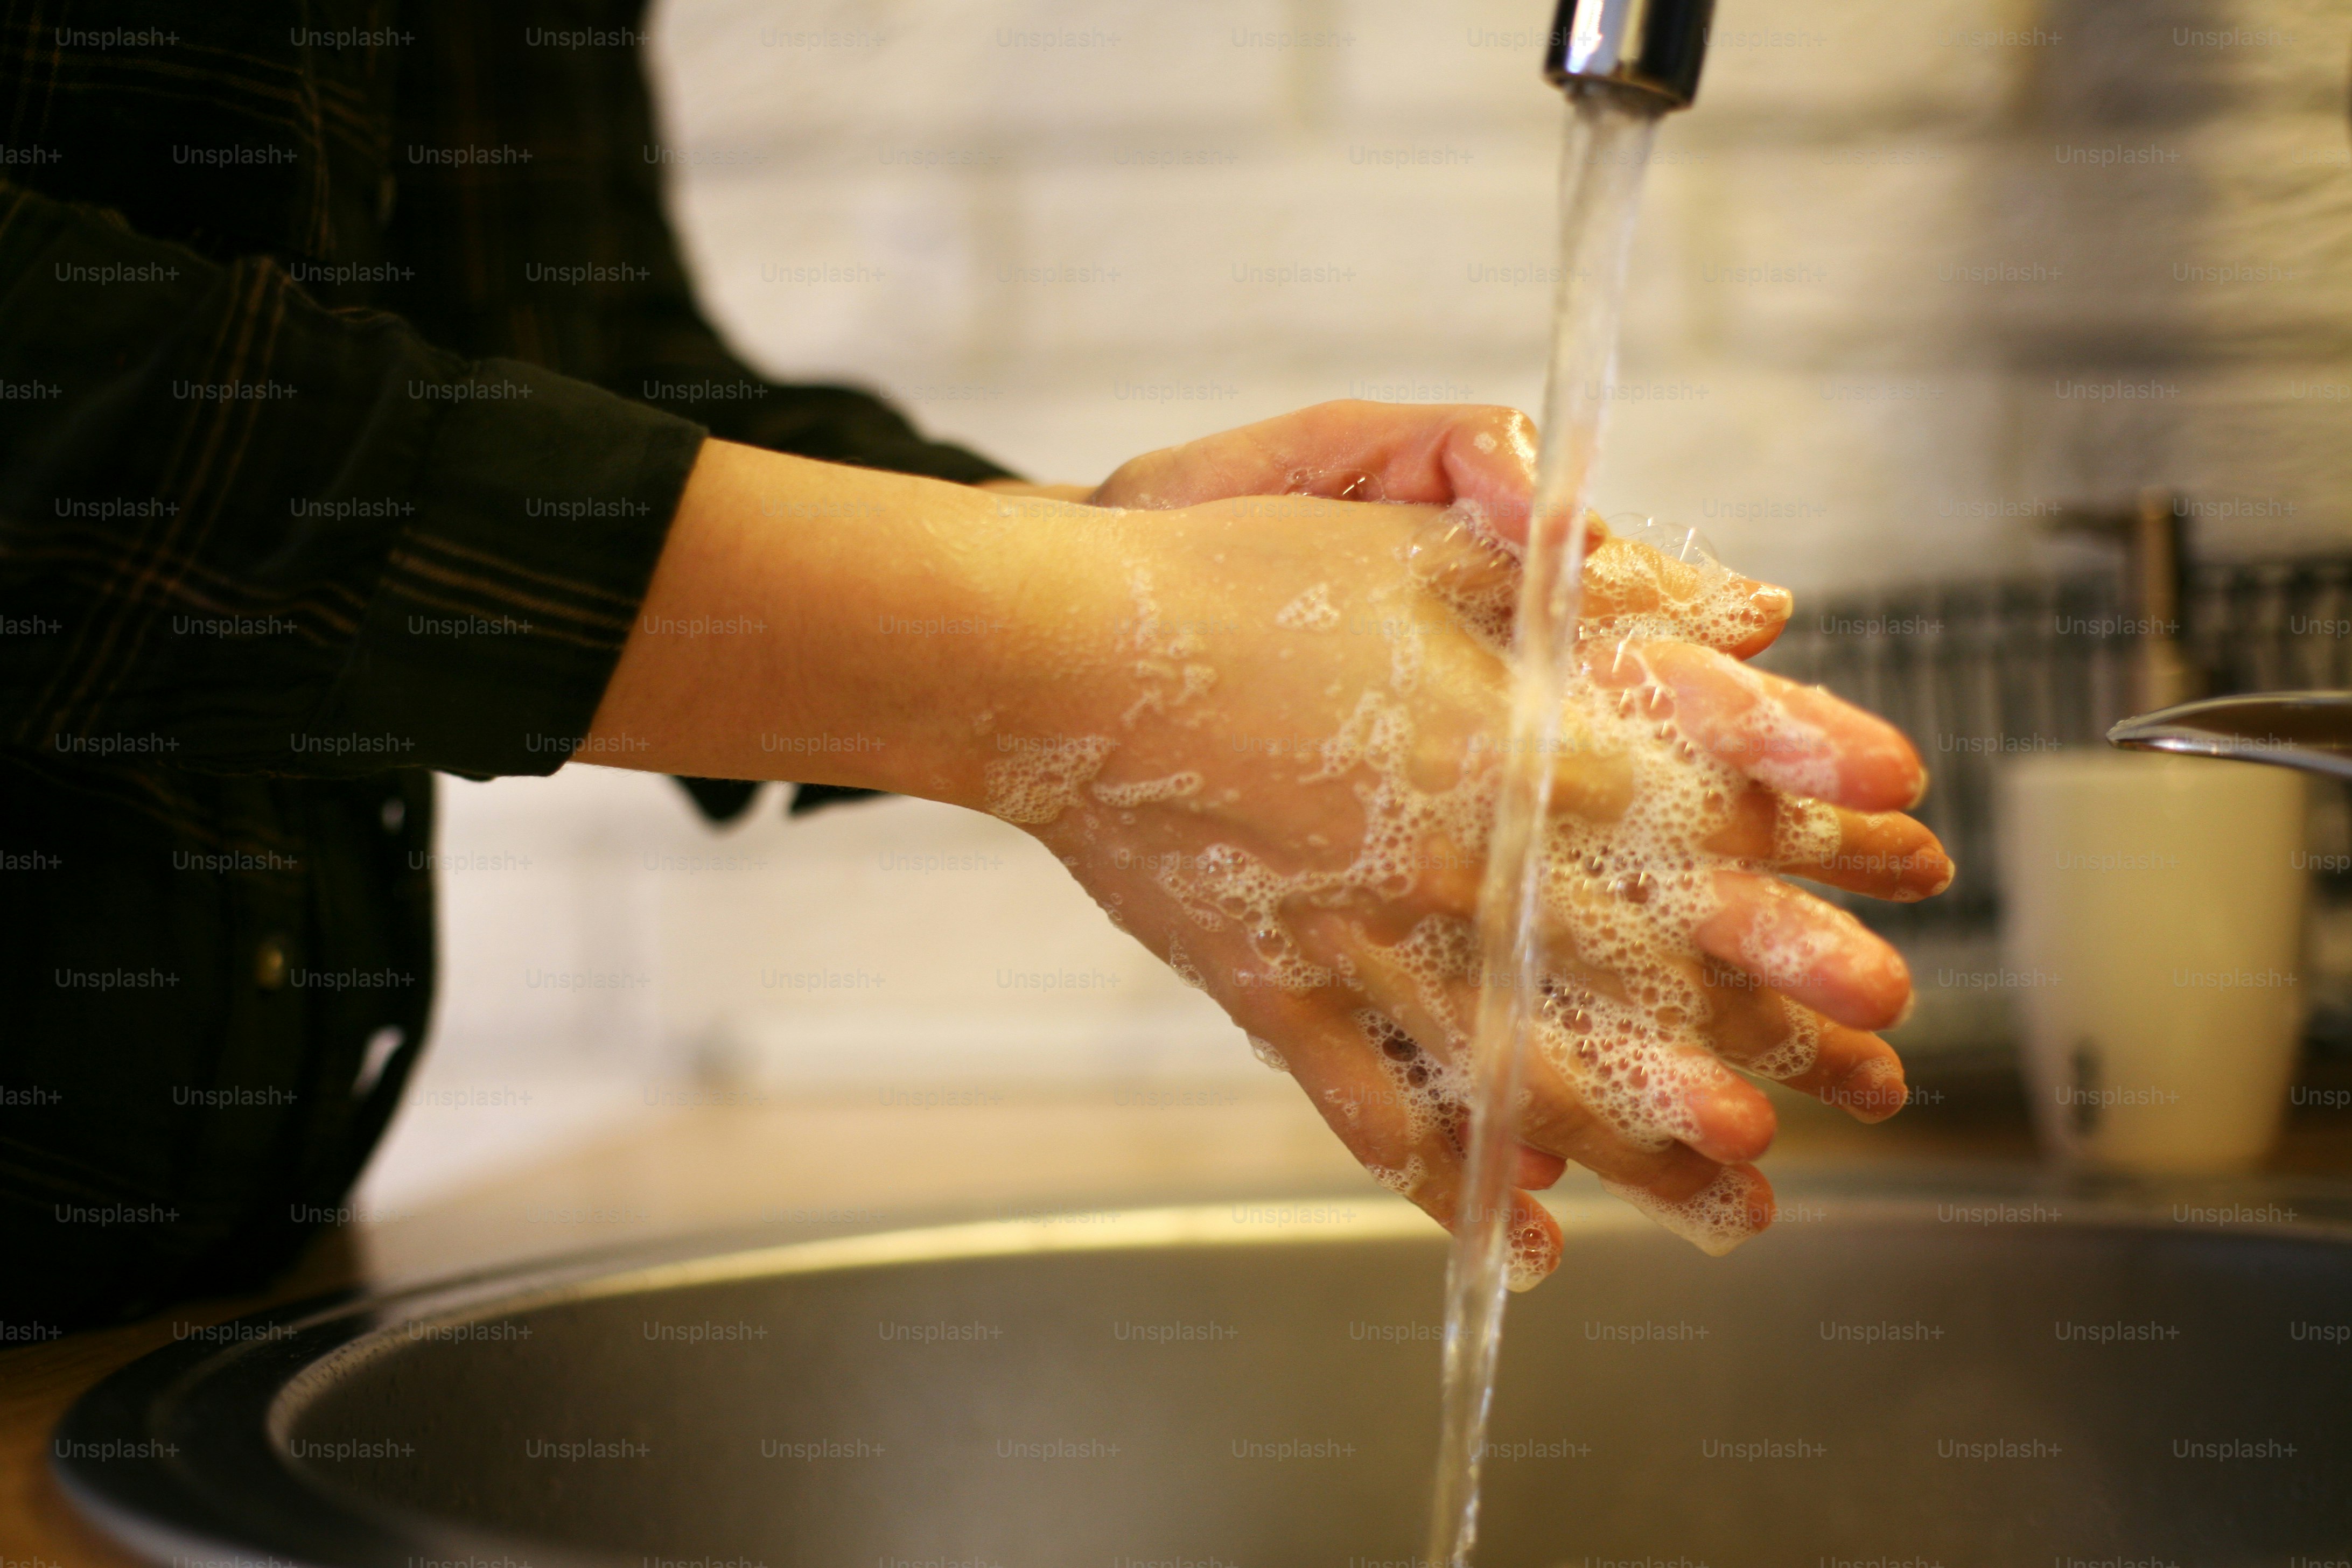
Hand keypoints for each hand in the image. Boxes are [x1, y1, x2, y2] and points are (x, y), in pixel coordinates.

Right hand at [966, 495, 1942, 1283]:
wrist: (1047, 657)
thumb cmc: (1229, 578)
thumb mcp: (1416, 537)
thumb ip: (1589, 581)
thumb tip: (1750, 610)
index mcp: (1497, 743)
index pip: (1691, 811)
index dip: (1811, 850)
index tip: (1906, 896)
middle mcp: (1449, 867)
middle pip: (1638, 969)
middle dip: (1769, 1028)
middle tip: (1874, 1088)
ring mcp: (1358, 947)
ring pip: (1526, 1069)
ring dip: (1643, 1139)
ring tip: (1742, 1203)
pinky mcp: (1275, 995)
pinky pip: (1373, 1111)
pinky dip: (1447, 1182)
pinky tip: (1522, 1243)